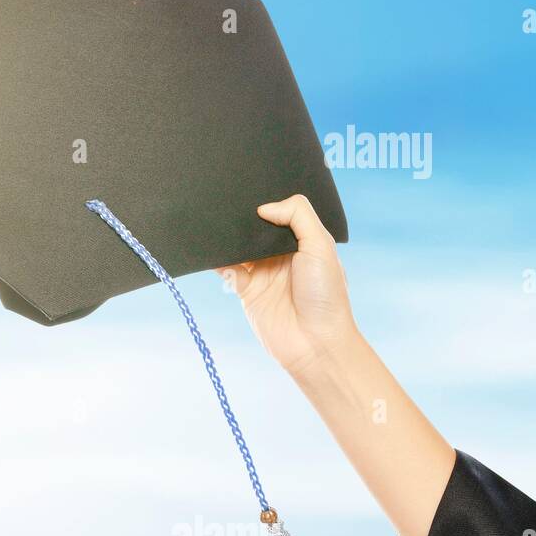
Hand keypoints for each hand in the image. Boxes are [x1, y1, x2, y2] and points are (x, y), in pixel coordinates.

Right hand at [219, 194, 358, 377]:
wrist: (315, 342)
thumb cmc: (326, 295)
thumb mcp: (321, 245)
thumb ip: (297, 216)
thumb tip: (263, 208)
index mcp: (304, 242)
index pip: (281, 215)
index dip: (268, 204)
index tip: (250, 192)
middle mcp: (282, 256)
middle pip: (256, 230)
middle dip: (244, 219)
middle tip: (227, 202)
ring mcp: (262, 273)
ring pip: (239, 248)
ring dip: (227, 238)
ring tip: (215, 222)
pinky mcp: (246, 291)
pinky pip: (226, 269)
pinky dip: (216, 260)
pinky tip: (210, 249)